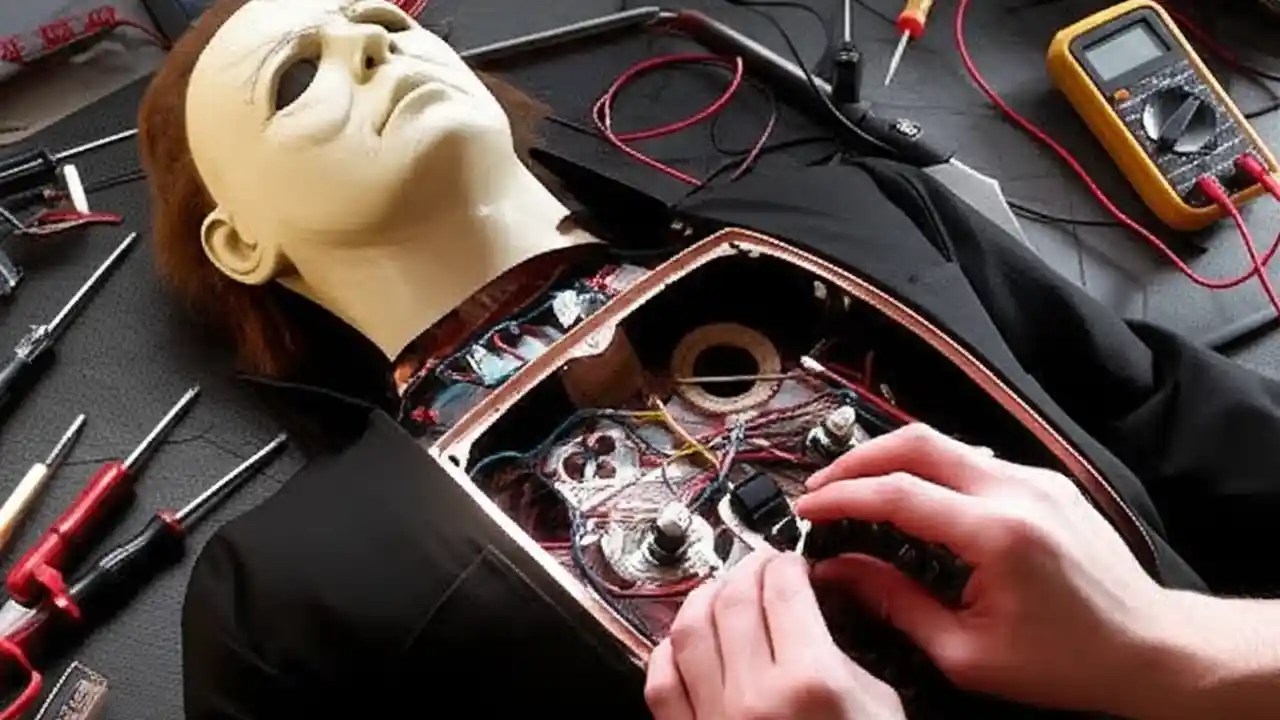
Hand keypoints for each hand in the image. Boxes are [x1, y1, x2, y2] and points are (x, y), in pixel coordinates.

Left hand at [645, 549, 905, 719]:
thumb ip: (840, 658)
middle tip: (760, 566)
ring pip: (689, 631)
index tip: (792, 561)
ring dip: (703, 597)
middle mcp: (754, 698)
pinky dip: (667, 652)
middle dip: (747, 570)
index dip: (788, 562)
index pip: (785, 589)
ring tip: (719, 589)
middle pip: (734, 599)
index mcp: (810, 683)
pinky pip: (661, 684)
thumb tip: (809, 617)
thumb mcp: (880, 710)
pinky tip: (681, 642)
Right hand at [796, 425, 1169, 716]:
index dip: (842, 496)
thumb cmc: (1068, 661)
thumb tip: (842, 572)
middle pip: (918, 442)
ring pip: (946, 443)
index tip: (808, 507)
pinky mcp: (1047, 483)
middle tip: (823, 484)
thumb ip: (897, 604)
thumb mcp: (966, 653)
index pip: (899, 493)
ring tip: (857, 486)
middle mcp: (1019, 492)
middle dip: (858, 458)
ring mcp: (1037, 480)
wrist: (1150, 649)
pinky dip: (932, 468)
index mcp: (999, 534)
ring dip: (893, 458)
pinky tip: (913, 493)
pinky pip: (975, 459)